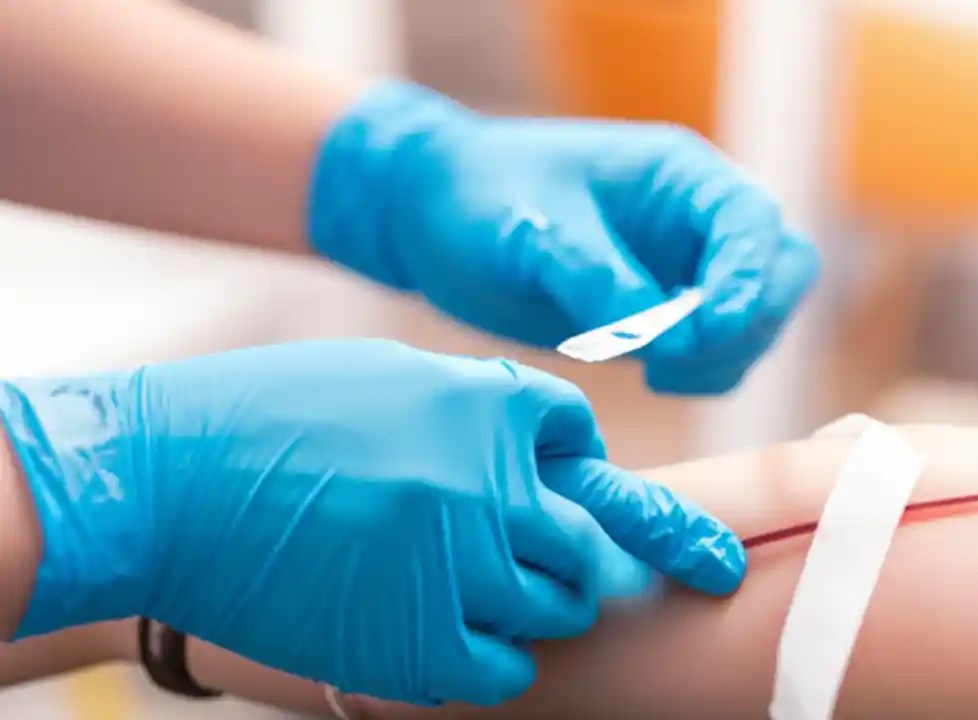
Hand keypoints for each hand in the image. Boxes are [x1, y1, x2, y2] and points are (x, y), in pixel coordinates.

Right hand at [0, 340, 743, 704]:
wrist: (163, 485)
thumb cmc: (260, 417)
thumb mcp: (381, 374)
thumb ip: (465, 402)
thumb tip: (524, 442)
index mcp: (482, 406)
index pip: (575, 432)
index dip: (570, 458)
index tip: (553, 479)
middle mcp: (488, 486)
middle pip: (585, 538)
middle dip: (570, 548)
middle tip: (534, 556)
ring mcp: (458, 570)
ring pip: (558, 609)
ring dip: (537, 605)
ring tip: (491, 598)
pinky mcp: (415, 645)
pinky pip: (504, 671)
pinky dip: (495, 660)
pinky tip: (457, 639)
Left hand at [310, 81, 819, 394]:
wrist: (433, 216)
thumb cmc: (479, 196)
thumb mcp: (529, 230)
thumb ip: (593, 276)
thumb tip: (654, 335)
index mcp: (679, 176)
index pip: (754, 225)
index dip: (746, 281)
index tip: (700, 332)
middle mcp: (698, 219)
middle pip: (784, 271)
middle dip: (749, 323)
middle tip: (676, 360)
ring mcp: (687, 267)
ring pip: (759, 319)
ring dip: (727, 356)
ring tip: (656, 373)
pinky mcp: (667, 313)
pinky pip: (719, 352)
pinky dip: (704, 374)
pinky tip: (651, 378)